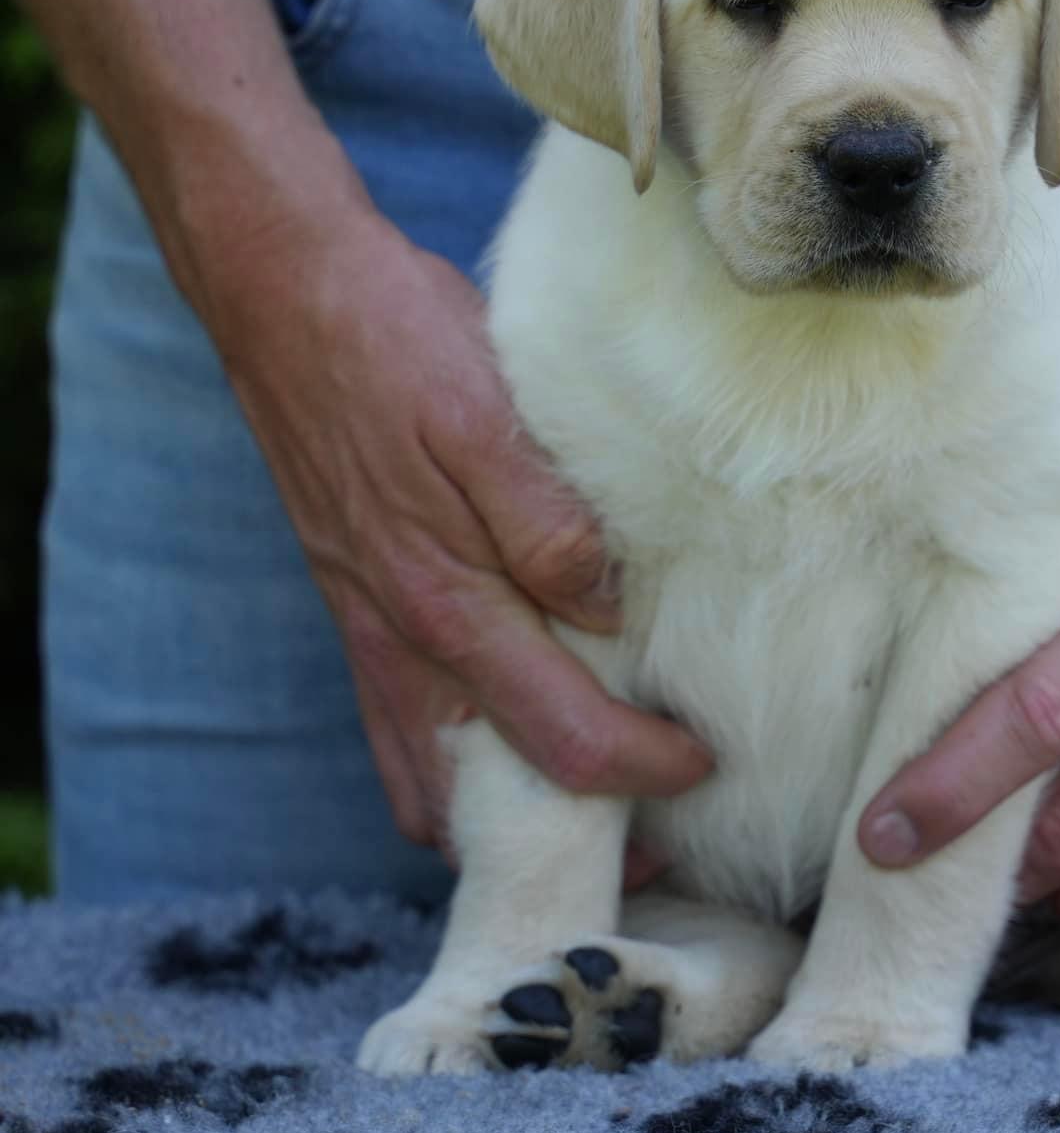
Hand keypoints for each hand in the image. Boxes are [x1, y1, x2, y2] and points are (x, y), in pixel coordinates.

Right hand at [202, 196, 711, 849]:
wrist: (283, 293)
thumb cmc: (392, 342)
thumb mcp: (484, 414)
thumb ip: (545, 525)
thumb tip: (608, 617)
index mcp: (444, 606)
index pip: (561, 739)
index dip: (642, 774)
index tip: (703, 767)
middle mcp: (401, 643)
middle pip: (486, 804)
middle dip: (575, 839)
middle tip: (655, 839)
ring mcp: (370, 633)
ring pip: (430, 785)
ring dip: (507, 819)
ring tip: (588, 807)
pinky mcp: (358, 609)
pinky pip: (401, 734)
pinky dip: (459, 767)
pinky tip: (511, 730)